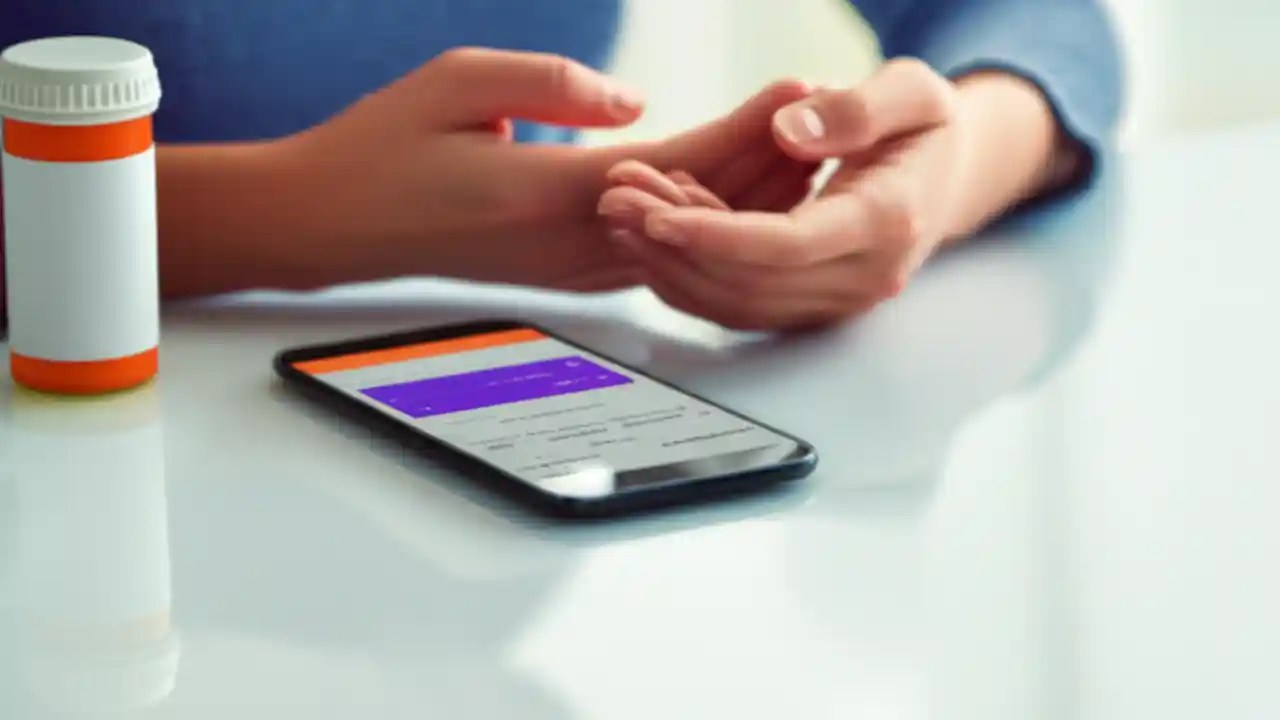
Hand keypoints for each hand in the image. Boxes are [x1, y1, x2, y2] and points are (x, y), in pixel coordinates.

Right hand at [260, 48, 813, 292]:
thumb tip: (637, 100)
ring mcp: (571, 268)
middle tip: (823, 116)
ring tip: (798, 149)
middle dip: (768, 162)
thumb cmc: (382, 147)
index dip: (747, 127)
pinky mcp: (565, 273)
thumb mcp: (457, 82)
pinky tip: (728, 189)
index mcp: (550, 195)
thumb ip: (554, 84)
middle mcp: (572, 245)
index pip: (679, 167)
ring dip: (743, 195)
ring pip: (685, 237)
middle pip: (698, 211)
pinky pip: (656, 249)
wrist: (332, 225)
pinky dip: (701, 217)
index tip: (799, 89)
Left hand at [600, 59, 1073, 329]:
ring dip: (670, 265)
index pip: (788, 246)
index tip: (659, 214)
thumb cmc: (925, 128)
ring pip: (736, 303)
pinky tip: (650, 239)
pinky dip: (688, 278)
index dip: (717, 235)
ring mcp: (836, 301)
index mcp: (887, 223)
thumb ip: (856, 109)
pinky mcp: (811, 307)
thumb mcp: (914, 92)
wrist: (944, 176)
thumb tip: (789, 131)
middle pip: (749, 281)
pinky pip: (739, 307)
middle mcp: (862, 278)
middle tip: (616, 199)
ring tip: (621, 215)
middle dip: (673, 244)